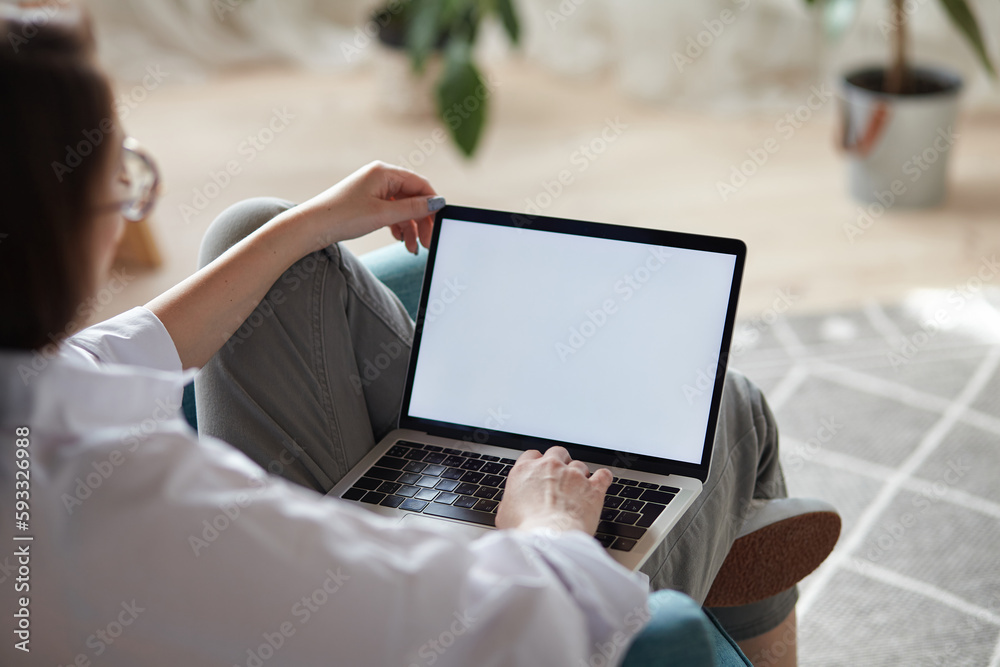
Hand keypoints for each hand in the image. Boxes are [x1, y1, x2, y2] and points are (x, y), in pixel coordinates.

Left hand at [295, 161, 441, 254]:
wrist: (311, 227)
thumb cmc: (343, 217)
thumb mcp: (383, 215)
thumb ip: (413, 208)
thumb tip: (437, 203)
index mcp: (384, 172)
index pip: (420, 184)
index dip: (432, 204)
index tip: (438, 225)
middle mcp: (380, 177)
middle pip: (412, 197)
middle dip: (421, 220)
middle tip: (427, 242)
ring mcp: (373, 189)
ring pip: (402, 207)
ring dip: (409, 227)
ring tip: (411, 247)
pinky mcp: (367, 202)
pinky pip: (390, 212)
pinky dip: (397, 226)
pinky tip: (399, 239)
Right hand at [496, 446, 611, 535]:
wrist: (549, 538)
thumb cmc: (525, 530)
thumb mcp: (504, 516)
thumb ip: (510, 504)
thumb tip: (511, 508)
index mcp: (524, 471)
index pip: (532, 455)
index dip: (537, 463)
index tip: (540, 471)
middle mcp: (549, 467)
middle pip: (557, 452)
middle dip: (560, 462)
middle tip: (560, 477)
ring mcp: (572, 475)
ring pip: (579, 464)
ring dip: (580, 474)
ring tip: (579, 488)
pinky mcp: (592, 487)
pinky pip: (603, 475)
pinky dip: (603, 478)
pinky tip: (602, 482)